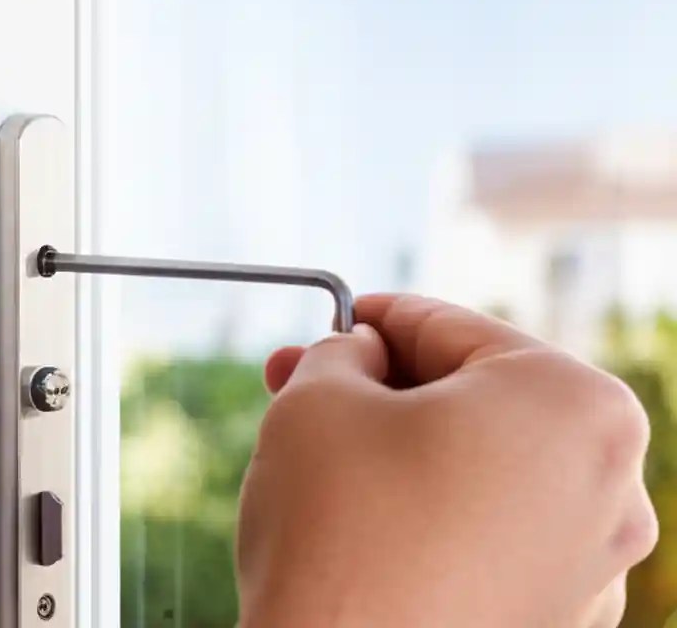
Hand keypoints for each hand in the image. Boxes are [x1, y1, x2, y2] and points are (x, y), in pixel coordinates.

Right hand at [238, 295, 655, 627]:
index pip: (454, 329)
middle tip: (306, 381)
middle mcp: (611, 485)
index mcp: (575, 404)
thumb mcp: (316, 400)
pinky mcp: (554, 621)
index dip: (376, 319)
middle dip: (385, 388)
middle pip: (478, 401)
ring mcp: (593, 566)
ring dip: (408, 451)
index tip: (334, 322)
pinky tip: (366, 520)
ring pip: (486, 471)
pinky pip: (494, 538)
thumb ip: (341, 353)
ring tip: (323, 454)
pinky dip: (436, 516)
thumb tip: (355, 354)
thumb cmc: (336, 532)